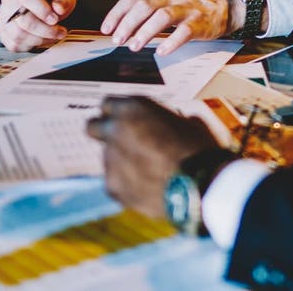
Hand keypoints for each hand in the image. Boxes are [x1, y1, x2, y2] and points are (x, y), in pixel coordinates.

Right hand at [0, 0, 76, 50]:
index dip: (41, 10)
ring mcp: (3, 17)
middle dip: (46, 30)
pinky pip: (16, 44)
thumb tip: (59, 8)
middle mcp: (9, 0)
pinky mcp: (3, 33)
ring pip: (19, 35)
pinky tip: (43, 38)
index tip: (55, 19)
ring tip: (53, 35)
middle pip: (23, 20)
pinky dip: (32, 45)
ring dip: (41, 39)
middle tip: (60, 31)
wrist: (36, 0)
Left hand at [86, 96, 217, 216]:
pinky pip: (115, 182)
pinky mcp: (112, 187)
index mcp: (133, 107)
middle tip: (122, 142)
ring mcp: (110, 160)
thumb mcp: (186, 122)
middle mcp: (115, 130)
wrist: (200, 184)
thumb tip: (168, 127)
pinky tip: (147, 187)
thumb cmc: (198, 147)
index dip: (117, 113)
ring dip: (121, 161)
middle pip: (92, 127)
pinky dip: (127, 184)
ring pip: (107, 157)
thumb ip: (166, 121)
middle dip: (103, 133)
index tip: (126, 120)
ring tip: (147, 171)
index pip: (108, 104)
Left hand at [101, 0, 248, 54]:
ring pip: (162, 16)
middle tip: (118, 39)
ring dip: (145, 31)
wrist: (227, 4)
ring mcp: (187, 8)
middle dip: (127, 24)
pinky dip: (171, 41)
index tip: (107, 28)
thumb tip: (124, 26)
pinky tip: (162, 51)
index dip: (117, 13)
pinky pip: (184, 31)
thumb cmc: (195, 3)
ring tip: (135, 46)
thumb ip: (149, 8)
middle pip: (144, 6)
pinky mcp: (200, 22)